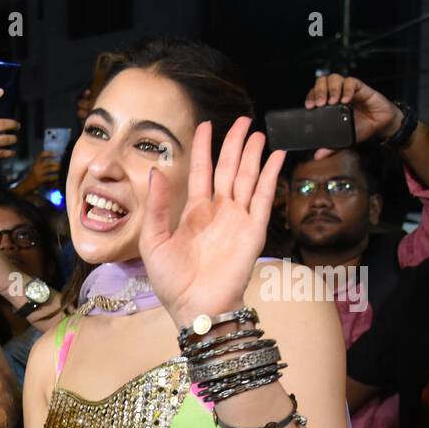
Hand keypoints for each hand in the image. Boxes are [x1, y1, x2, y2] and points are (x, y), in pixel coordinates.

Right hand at [18, 149, 61, 190]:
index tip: (56, 155)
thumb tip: (56, 163)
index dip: (49, 153)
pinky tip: (56, 178)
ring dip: (57, 169)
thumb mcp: (36, 168)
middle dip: (56, 164)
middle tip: (60, 166)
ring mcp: (38, 174)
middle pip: (48, 162)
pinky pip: (50, 178)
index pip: (42, 154)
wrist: (25, 186)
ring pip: (50, 169)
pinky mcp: (40, 180)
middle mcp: (36, 167)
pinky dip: (55, 178)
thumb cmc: (33, 177)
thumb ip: (43, 164)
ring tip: (59, 171)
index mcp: (35, 163)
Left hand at [139, 117, 283, 326]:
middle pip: (228, 169)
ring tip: (257, 132)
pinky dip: (270, 175)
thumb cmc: (171, 282)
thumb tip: (156, 170)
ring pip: (247, 178)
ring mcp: (237, 219)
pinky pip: (264, 197)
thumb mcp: (153, 241)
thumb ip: (157, 206)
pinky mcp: (253, 230)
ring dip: (253, 155)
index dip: (204, 148)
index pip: (201, 172)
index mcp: (193, 213)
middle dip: (234, 144)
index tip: (206, 125)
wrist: (195, 307)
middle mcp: (218, 212)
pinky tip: (275, 156)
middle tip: (242, 120)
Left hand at [305, 73, 401, 158]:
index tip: (309, 106)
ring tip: (333, 101)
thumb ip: (331, 147)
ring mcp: (347, 90)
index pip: (314, 94)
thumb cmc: (361, 128)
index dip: (310, 97)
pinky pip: (351, 82)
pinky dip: (347, 89)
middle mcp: (337, 94)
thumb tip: (318, 156)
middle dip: (318, 91)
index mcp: (329, 105)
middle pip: (322, 82)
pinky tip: (347, 99)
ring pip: (334, 78)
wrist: (380, 124)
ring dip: (331, 89)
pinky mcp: (360, 88)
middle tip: (320, 103)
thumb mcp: (344, 139)